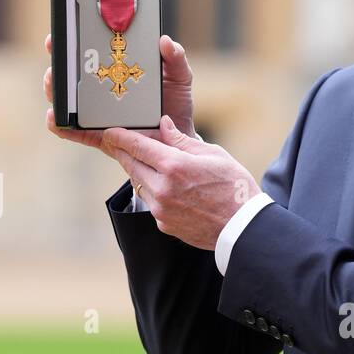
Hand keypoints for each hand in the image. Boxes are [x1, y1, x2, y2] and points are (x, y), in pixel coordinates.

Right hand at [43, 33, 195, 152]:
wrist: (179, 141)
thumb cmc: (175, 104)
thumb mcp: (180, 77)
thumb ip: (176, 59)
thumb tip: (165, 41)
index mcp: (117, 69)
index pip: (91, 50)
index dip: (74, 38)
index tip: (67, 28)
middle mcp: (101, 90)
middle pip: (72, 74)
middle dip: (59, 62)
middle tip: (57, 54)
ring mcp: (97, 114)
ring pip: (68, 101)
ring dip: (56, 90)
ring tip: (54, 82)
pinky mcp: (99, 137)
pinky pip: (75, 133)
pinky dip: (61, 126)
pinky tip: (54, 118)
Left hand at [99, 117, 261, 250]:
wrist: (243, 228)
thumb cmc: (234, 187)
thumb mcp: (213, 155)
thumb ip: (182, 140)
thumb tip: (163, 125)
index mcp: (173, 166)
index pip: (136, 146)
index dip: (120, 137)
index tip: (111, 132)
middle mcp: (161, 188)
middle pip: (131, 165)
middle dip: (124, 153)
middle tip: (119, 144)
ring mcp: (160, 209)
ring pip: (140, 185)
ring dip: (143, 174)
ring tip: (158, 168)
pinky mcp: (164, 224)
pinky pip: (152, 203)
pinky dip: (157, 194)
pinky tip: (174, 192)